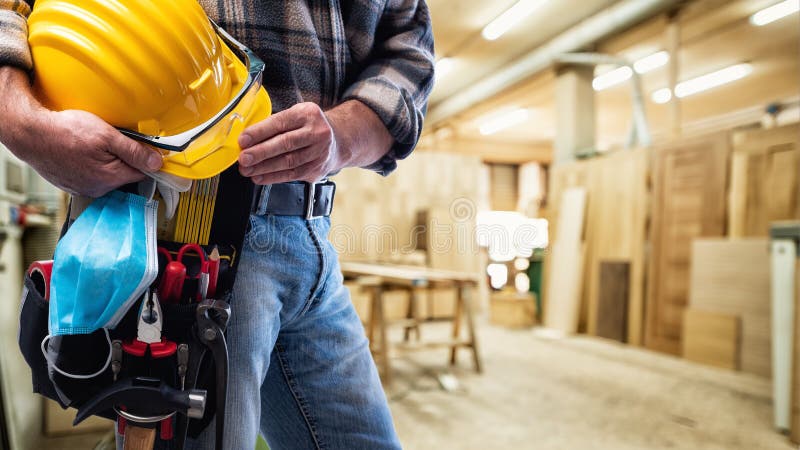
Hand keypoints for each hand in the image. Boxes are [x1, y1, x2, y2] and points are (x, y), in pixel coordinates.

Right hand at [0, 68, 161, 196]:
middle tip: (113, 140)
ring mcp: (83, 188)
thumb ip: (134, 150)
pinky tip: (83, 152)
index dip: (146, 159)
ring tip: (94, 145)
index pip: (142, 173)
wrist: (30, 134)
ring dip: (107, 161)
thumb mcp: (107, 135)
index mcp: (110, 178)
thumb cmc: (64, 132)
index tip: (146, 149)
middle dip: (124, 158)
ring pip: (108, 175)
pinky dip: (91, 164)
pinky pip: (91, 175)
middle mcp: (98, 188)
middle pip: (125, 174)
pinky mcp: (72, 184)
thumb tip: (156, 162)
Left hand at [237, 102, 347, 184]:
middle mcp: (317, 132)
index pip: (280, 123)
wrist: (337, 141)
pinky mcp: (317, 169)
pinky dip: (273, 177)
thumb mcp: (296, 116)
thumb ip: (275, 124)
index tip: (243, 140)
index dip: (260, 132)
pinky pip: (292, 175)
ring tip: (247, 169)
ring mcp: (320, 152)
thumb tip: (247, 139)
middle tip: (243, 158)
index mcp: (308, 114)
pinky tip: (259, 177)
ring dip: (264, 167)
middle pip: (286, 143)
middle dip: (261, 152)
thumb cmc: (308, 127)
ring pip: (288, 162)